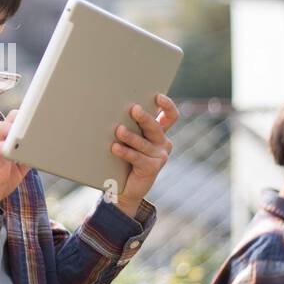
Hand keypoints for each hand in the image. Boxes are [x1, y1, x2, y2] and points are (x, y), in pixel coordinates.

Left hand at [109, 93, 178, 212]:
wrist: (124, 187)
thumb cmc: (124, 158)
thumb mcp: (130, 140)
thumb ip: (129, 126)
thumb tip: (113, 109)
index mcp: (159, 132)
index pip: (170, 116)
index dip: (167, 105)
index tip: (158, 96)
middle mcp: (162, 143)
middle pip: (156, 127)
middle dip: (145, 118)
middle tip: (133, 109)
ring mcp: (159, 156)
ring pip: (144, 143)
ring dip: (131, 136)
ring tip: (119, 130)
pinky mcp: (152, 168)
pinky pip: (137, 157)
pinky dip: (125, 152)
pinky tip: (115, 147)